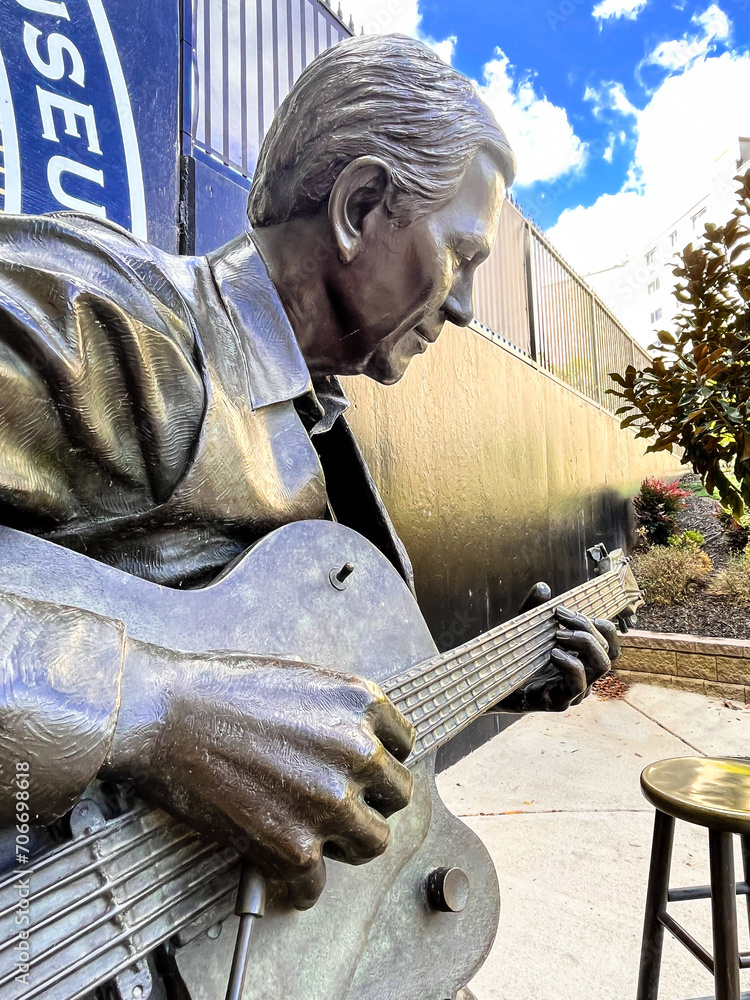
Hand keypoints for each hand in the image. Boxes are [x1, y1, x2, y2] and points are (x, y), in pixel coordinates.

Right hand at [105, 643, 414, 908]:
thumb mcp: (298, 674)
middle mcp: (357, 750)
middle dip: (369, 799)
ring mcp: (330, 801)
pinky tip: (282, 868)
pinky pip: (317, 885)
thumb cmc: (218, 688)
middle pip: (396, 795)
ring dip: (346, 843)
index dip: (379, 758)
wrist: (163, 714)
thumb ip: (337, 707)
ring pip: (372, 843)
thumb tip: (354, 734)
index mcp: (360, 702)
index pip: (403, 743)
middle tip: (337, 802)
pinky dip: (300, 883)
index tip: (362, 771)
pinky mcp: (295, 846)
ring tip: (317, 836)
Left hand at [498, 606, 619, 712]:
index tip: (575, 611)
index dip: (602, 625)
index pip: (610, 643)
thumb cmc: (513, 658)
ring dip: (584, 642)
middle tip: (560, 615)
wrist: (491, 685)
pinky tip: (554, 653)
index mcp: (582, 658)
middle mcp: (584, 675)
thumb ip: (534, 609)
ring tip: (558, 634)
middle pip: (607, 649)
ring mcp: (575, 691)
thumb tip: (542, 587)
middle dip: (586, 626)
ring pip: (601, 665)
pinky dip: (571, 664)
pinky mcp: (560, 702)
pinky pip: (579, 684)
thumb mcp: (525, 629)